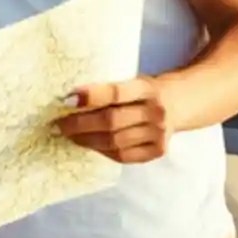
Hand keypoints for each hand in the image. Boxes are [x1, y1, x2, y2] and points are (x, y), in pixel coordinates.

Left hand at [54, 77, 173, 163]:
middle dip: (80, 124)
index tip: (67, 100)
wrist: (179, 103)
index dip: (90, 97)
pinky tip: (89, 144)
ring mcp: (159, 134)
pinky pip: (123, 156)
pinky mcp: (158, 151)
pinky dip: (102, 151)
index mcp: (147, 88)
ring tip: (69, 136)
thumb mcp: (133, 80)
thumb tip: (70, 100)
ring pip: (114, 142)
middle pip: (111, 121)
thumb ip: (108, 90)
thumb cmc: (145, 91)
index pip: (115, 93)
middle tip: (59, 124)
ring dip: (86, 140)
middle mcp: (156, 112)